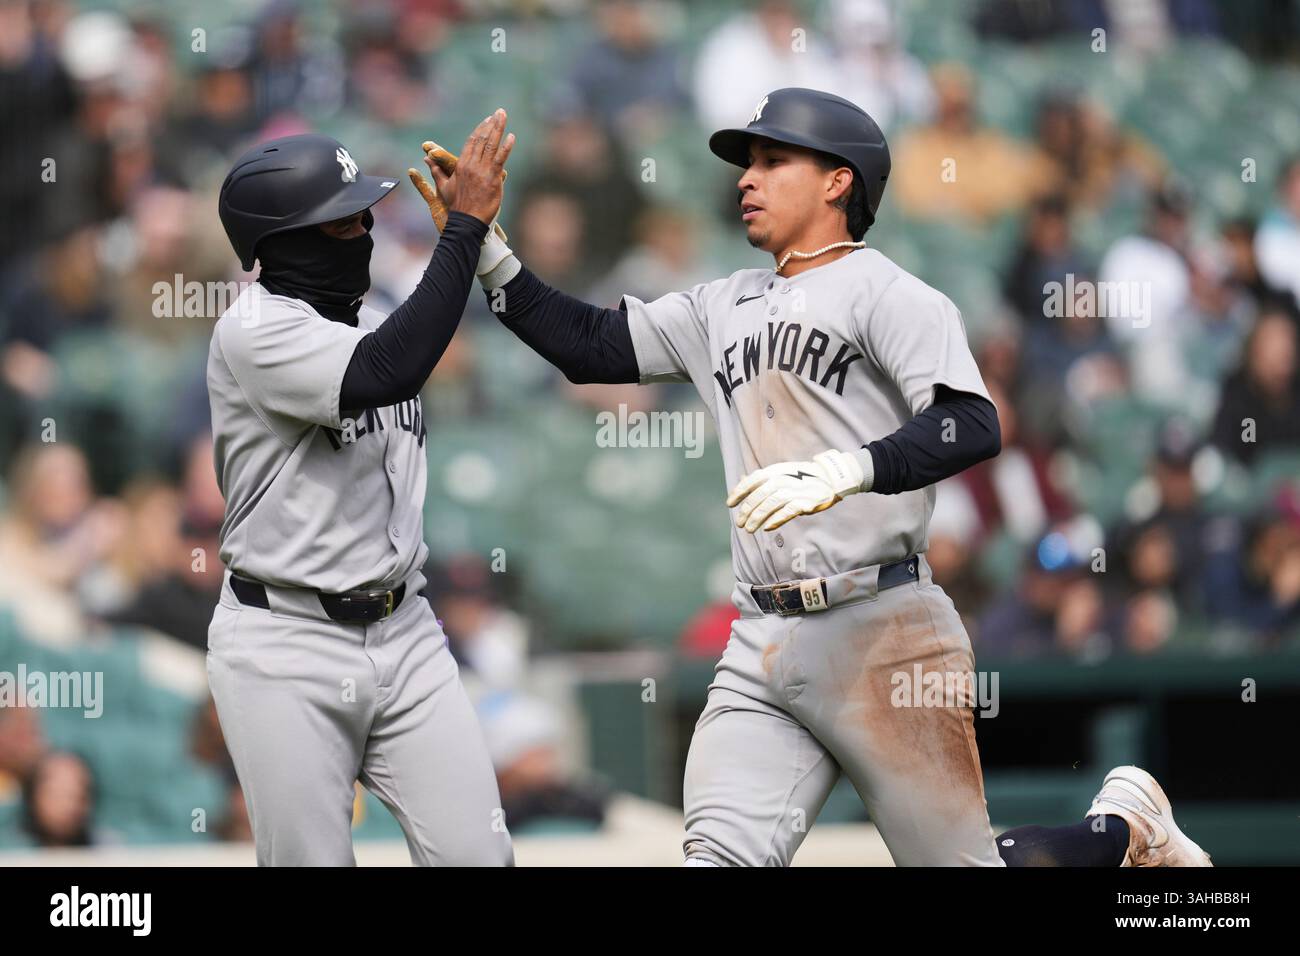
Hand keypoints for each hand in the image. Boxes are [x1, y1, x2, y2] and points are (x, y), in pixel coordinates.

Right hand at [425, 109, 513, 226]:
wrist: (466, 221)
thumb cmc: (456, 206)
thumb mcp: (443, 187)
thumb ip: (436, 171)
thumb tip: (426, 159)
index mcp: (460, 165)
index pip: (471, 142)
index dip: (480, 129)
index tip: (487, 120)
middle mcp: (471, 164)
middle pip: (482, 139)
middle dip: (492, 124)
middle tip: (500, 112)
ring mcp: (482, 170)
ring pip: (491, 145)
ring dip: (499, 129)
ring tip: (504, 116)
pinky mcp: (492, 178)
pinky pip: (500, 158)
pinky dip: (506, 147)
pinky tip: (511, 137)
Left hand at [726, 449, 864, 532]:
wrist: (830, 478)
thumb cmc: (802, 476)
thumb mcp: (781, 472)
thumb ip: (762, 478)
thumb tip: (741, 479)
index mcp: (775, 471)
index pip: (753, 480)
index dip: (740, 492)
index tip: (730, 504)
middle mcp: (783, 479)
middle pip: (759, 495)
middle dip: (747, 510)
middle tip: (740, 523)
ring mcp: (794, 490)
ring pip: (770, 504)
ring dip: (757, 518)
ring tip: (749, 529)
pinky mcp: (805, 502)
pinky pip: (787, 511)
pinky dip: (776, 519)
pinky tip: (767, 527)